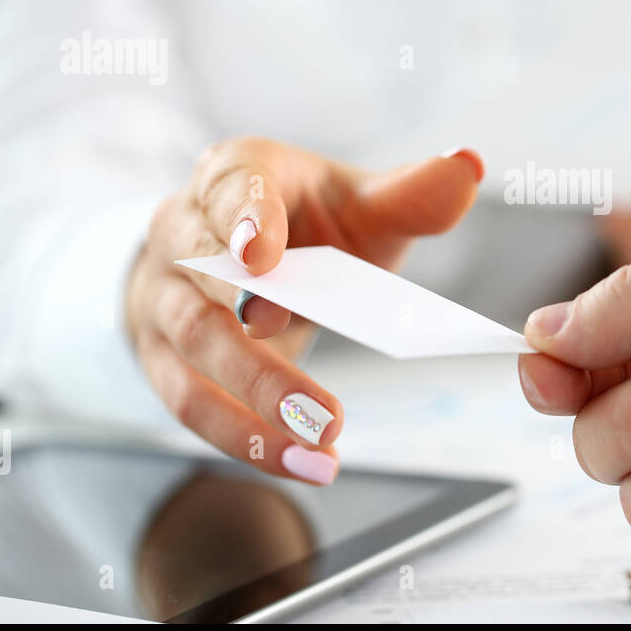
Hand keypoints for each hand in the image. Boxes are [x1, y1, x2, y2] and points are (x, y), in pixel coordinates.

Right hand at [126, 137, 483, 483]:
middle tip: (300, 361)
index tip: (263, 255)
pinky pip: (190, 400)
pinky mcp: (163, 357)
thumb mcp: (359, 203)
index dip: (244, 219)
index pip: (230, 187)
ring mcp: (163, 295)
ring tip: (319, 440)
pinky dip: (244, 437)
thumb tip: (468, 166)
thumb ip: (410, 194)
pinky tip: (301, 463)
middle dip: (250, 325)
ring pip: (195, 347)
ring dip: (252, 400)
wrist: (235, 257)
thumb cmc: (308, 225)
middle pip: (205, 278)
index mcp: (235, 173)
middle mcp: (182, 229)